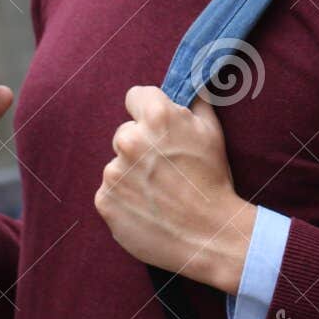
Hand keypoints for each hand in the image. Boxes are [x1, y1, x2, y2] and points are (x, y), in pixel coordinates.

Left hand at [94, 85, 257, 292]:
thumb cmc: (213, 181)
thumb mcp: (213, 133)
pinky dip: (123, 199)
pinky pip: (109, 191)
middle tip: (164, 168)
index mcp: (156, 117)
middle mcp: (129, 140)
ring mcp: (113, 171)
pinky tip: (147, 208)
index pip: (135, 96)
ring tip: (158, 193)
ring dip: (131, 174)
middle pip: (125, 132)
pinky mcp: (104, 200)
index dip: (149, 111)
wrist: (209, 235)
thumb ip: (196, 102)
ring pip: (117, 164)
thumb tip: (192, 82)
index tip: (160, 130)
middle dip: (140, 145)